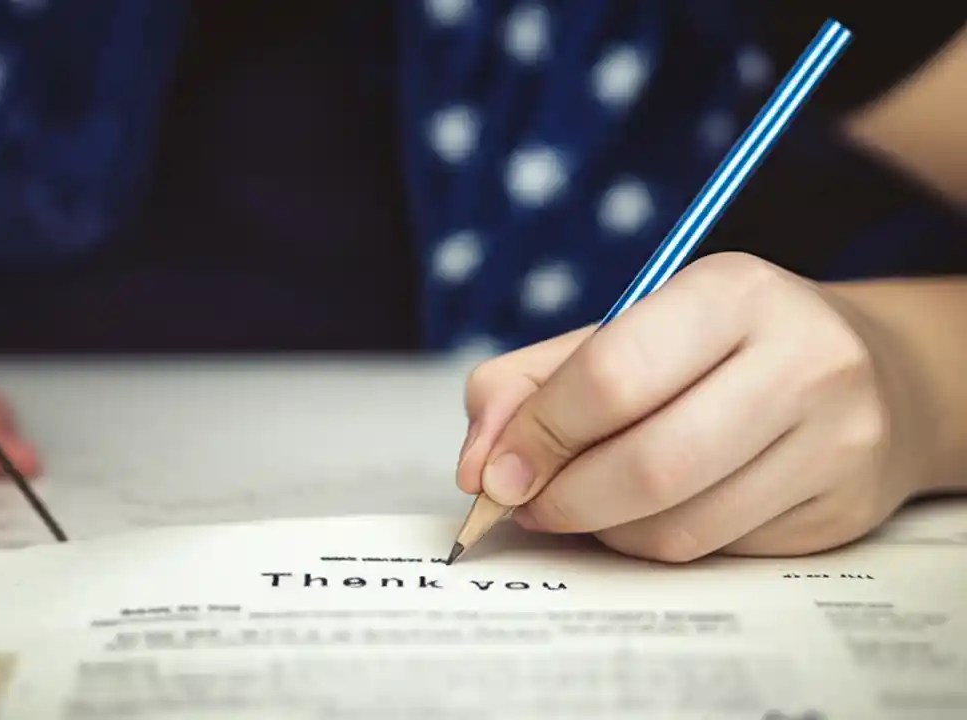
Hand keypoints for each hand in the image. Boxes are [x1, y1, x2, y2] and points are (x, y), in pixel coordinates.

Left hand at [456, 252, 930, 562]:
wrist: (870, 372)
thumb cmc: (713, 351)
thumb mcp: (622, 333)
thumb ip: (527, 385)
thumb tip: (477, 467)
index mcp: (732, 292)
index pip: (612, 376)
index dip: (538, 436)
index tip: (492, 472)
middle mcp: (801, 359)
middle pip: (649, 465)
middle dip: (564, 499)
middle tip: (527, 504)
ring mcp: (835, 438)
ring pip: (680, 526)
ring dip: (604, 530)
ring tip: (584, 504)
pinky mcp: (841, 507)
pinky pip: (715, 552)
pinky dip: (655, 543)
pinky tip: (649, 512)